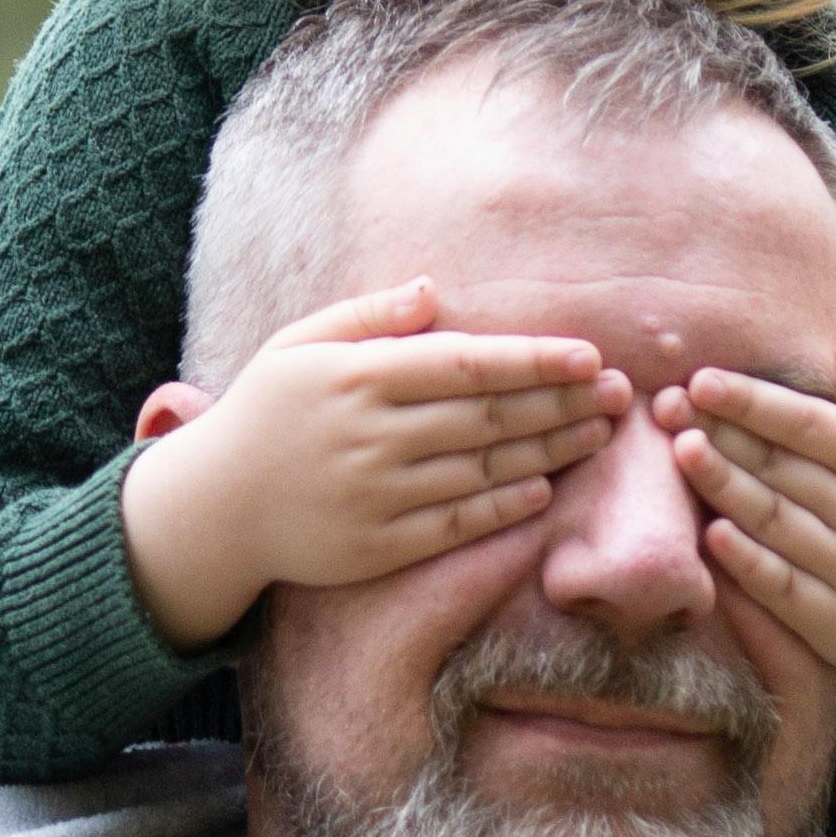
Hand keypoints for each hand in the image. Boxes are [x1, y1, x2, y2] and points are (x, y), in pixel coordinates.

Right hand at [121, 287, 628, 649]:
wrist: (214, 508)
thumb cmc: (265, 412)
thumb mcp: (298, 345)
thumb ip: (368, 316)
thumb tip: (434, 289)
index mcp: (356, 377)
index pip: (465, 364)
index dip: (533, 360)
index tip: (588, 355)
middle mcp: (370, 435)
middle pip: (488, 417)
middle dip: (561, 403)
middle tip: (620, 392)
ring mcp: (376, 495)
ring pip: (483, 471)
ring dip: (550, 451)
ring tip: (600, 432)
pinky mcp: (378, 547)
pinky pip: (456, 524)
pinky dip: (505, 508)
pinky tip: (547, 488)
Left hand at [673, 329, 835, 778]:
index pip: (813, 425)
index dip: (756, 402)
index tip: (703, 380)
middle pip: (785, 469)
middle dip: (725, 436)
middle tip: (668, 408)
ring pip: (777, 522)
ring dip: (726, 486)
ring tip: (681, 451)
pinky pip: (783, 588)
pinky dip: (747, 561)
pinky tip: (709, 533)